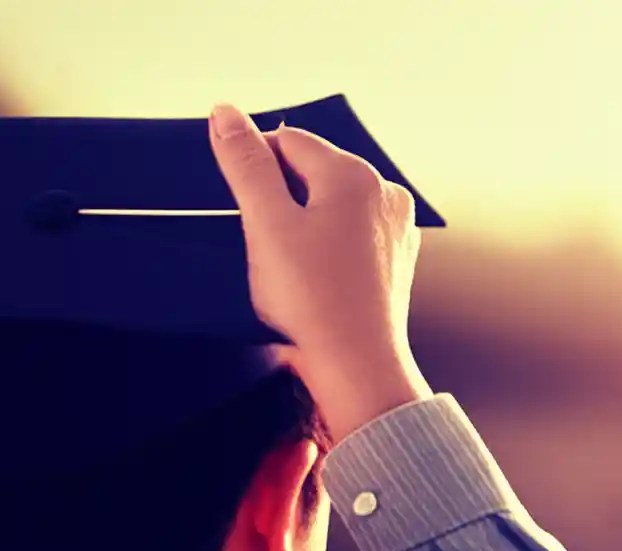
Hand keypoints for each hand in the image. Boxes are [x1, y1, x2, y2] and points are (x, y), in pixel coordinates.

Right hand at [208, 103, 432, 439]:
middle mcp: (385, 192)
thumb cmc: (312, 300)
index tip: (243, 212)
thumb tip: (226, 113)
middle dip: (281, 199)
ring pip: (331, 205)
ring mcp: (395, 227)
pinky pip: (350, 236)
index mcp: (355, 174)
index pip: (287, 141)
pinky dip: (326, 249)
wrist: (357, 366)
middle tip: (268, 248)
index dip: (255, 170)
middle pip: (312, 172)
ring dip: (303, 225)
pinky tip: (315, 282)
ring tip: (293, 270)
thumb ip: (245, 164)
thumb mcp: (266, 224)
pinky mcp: (395, 259)